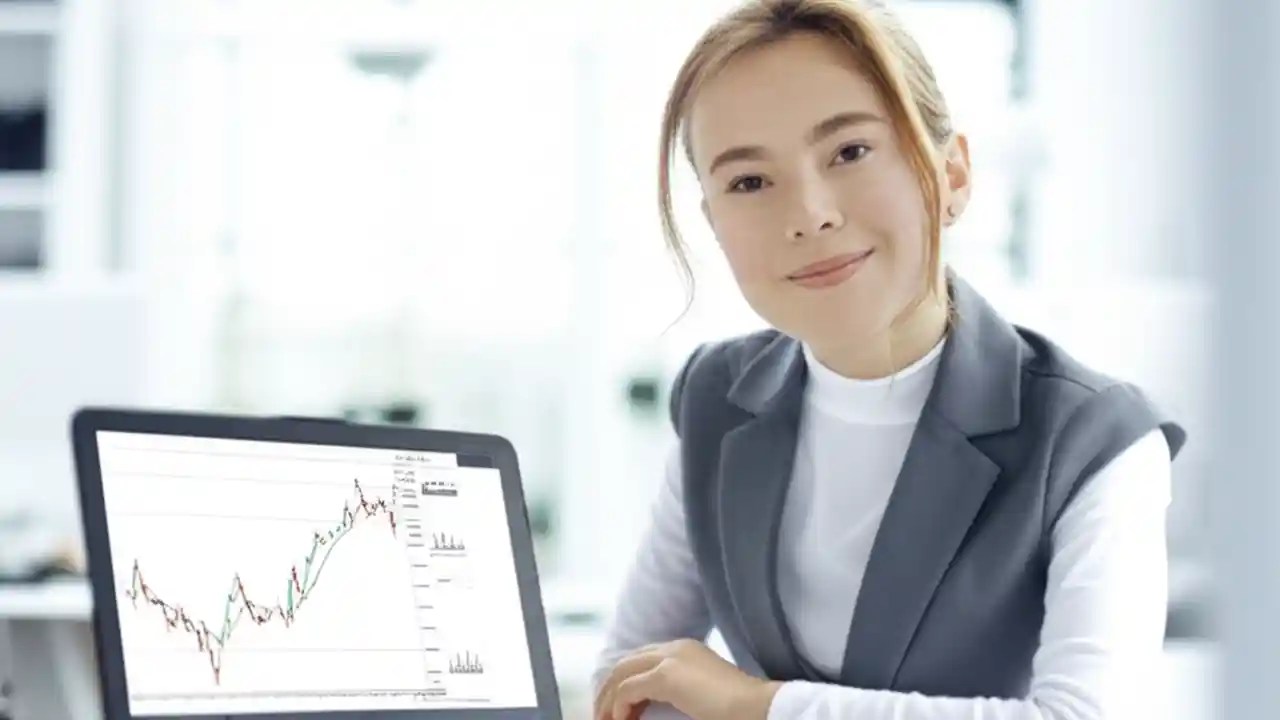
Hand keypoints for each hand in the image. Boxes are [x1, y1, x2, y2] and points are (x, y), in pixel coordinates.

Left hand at [593, 639, 782, 719]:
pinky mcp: (665, 676)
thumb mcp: (700, 692)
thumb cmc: (734, 706)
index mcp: (684, 649)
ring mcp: (669, 659)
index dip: (624, 681)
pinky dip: (619, 707)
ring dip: (609, 700)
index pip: (642, 659)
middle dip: (608, 689)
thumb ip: (679, 689)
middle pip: (626, 663)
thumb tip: (651, 703)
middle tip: (602, 714)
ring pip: (622, 674)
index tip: (617, 706)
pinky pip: (628, 690)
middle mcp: (674, 648)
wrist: (754, 706)